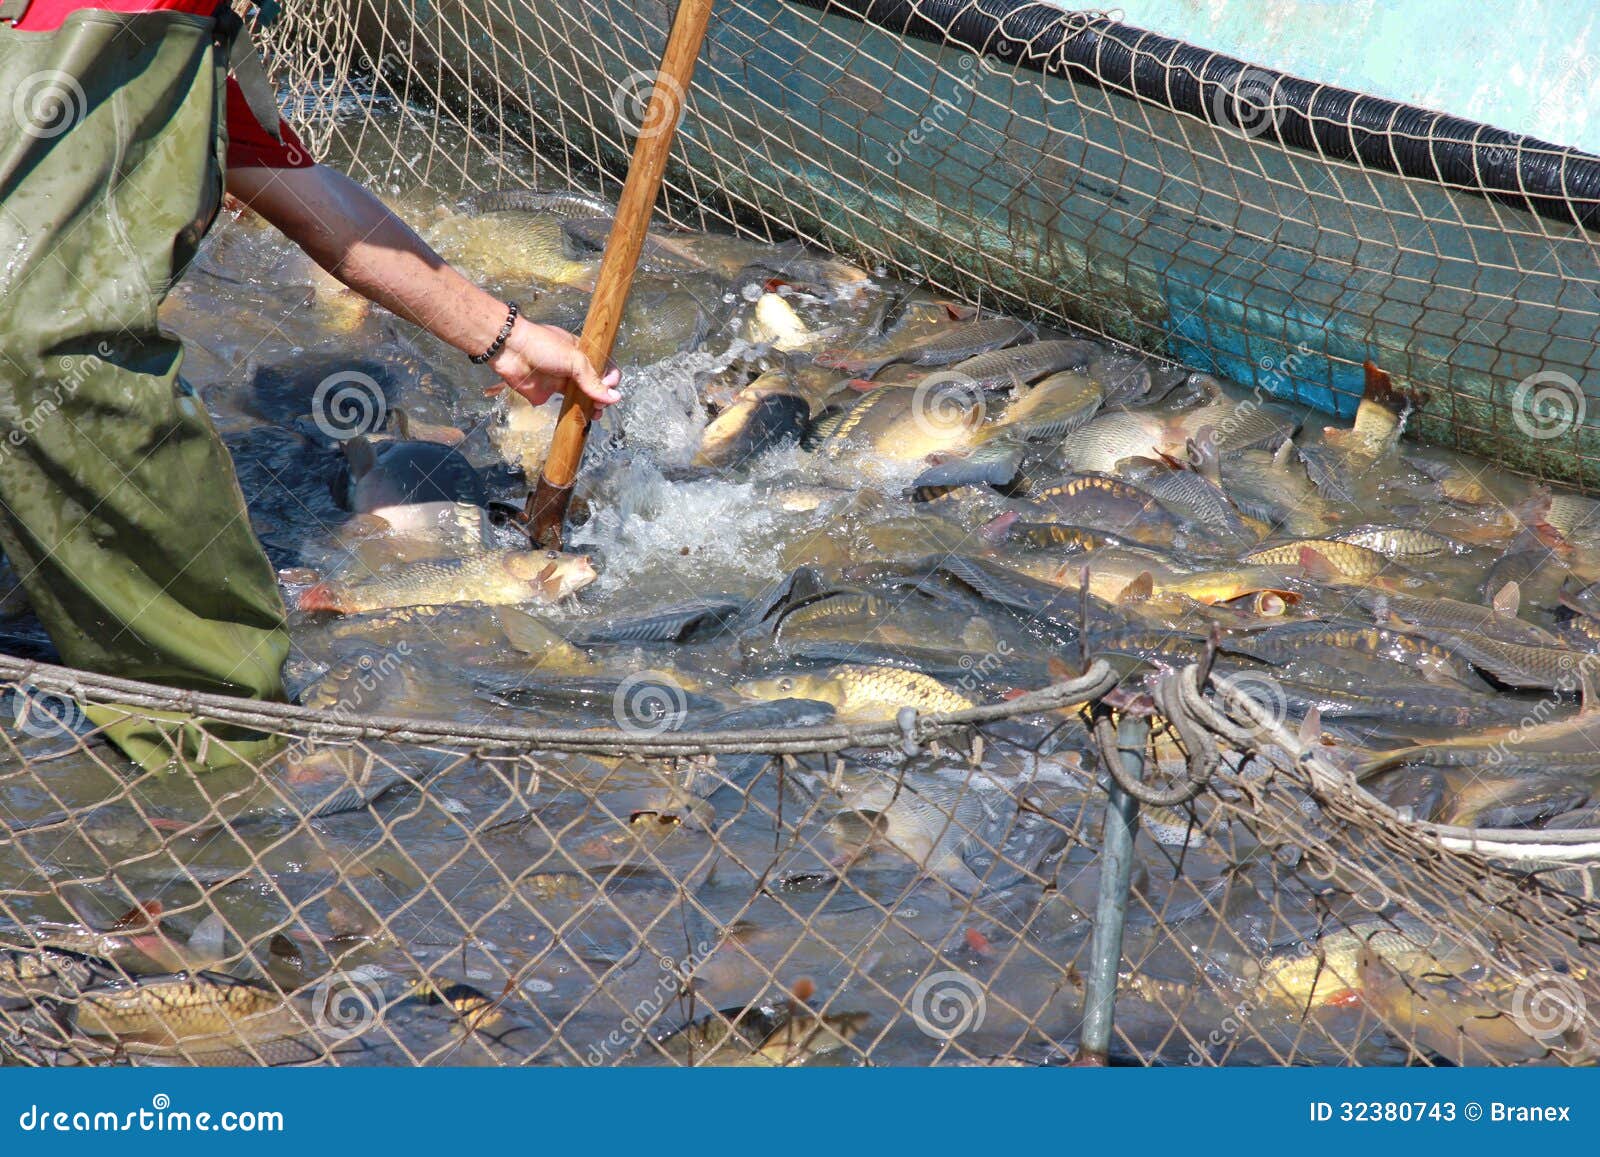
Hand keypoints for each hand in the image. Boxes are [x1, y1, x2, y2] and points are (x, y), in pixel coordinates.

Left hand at [485, 318, 621, 409]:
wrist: (510, 350)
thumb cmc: (543, 346)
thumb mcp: (574, 359)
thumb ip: (592, 381)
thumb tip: (614, 398)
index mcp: (581, 352)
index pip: (604, 366)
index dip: (610, 377)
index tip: (610, 385)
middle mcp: (572, 367)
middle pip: (595, 384)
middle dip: (603, 395)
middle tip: (602, 403)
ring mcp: (560, 381)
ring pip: (582, 397)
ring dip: (592, 406)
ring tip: (596, 413)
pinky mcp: (548, 394)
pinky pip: (565, 406)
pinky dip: (576, 413)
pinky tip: (582, 418)